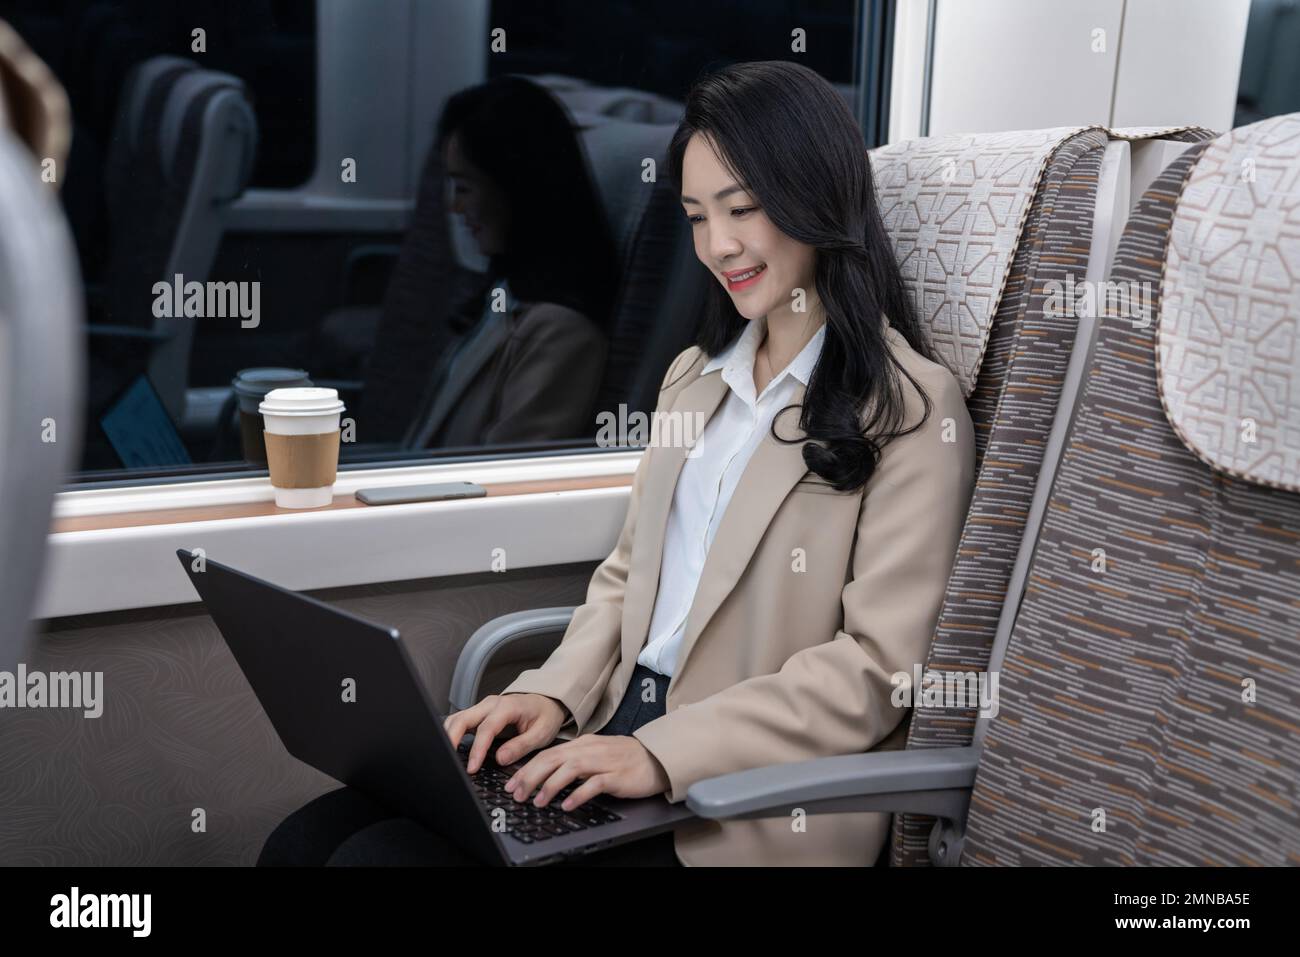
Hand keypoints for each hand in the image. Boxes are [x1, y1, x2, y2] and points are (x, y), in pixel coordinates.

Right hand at [443, 693, 566, 773]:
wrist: (547, 702)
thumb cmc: (545, 716)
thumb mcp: (541, 733)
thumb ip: (521, 746)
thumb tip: (501, 759)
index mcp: (508, 707)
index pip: (486, 729)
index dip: (477, 750)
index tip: (472, 767)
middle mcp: (492, 703)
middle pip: (462, 718)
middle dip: (451, 739)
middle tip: (448, 761)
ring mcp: (483, 707)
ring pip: (457, 718)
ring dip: (448, 735)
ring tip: (447, 757)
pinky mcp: (480, 713)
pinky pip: (461, 721)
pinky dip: (453, 733)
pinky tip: (452, 748)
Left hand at [503, 733, 670, 811]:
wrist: (656, 758)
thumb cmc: (625, 759)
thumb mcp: (595, 756)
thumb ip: (574, 762)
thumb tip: (548, 775)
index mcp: (582, 744)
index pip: (548, 754)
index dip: (527, 768)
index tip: (512, 783)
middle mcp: (589, 750)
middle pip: (553, 759)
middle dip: (531, 777)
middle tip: (517, 794)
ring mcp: (603, 762)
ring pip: (570, 769)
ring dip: (550, 786)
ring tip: (538, 801)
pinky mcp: (616, 776)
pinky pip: (594, 784)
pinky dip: (578, 795)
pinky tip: (567, 805)